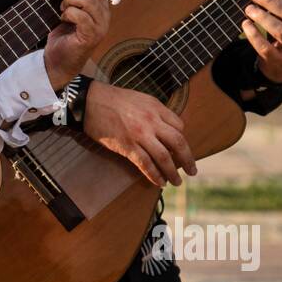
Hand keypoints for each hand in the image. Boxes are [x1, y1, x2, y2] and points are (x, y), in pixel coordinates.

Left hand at [40, 0, 110, 91]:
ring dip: (67, 0)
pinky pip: (81, 15)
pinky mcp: (92, 35)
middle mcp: (103, 11)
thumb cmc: (61, 34)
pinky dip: (68, 14)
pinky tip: (63, 19)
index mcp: (98, 1)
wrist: (58, 61)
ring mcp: (100, 24)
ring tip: (61, 9)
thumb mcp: (57, 5)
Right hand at [83, 80, 197, 186]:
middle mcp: (151, 121)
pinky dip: (154, 175)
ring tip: (177, 181)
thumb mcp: (139, 98)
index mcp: (156, 107)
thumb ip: (153, 111)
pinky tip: (160, 182)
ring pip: (164, 157)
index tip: (180, 148)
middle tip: (192, 170)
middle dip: (187, 159)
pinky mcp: (127, 146)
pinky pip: (146, 164)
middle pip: (178, 143)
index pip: (179, 126)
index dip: (182, 139)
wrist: (89, 101)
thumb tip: (163, 127)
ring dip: (173, 172)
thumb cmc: (112, 99)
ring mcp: (140, 135)